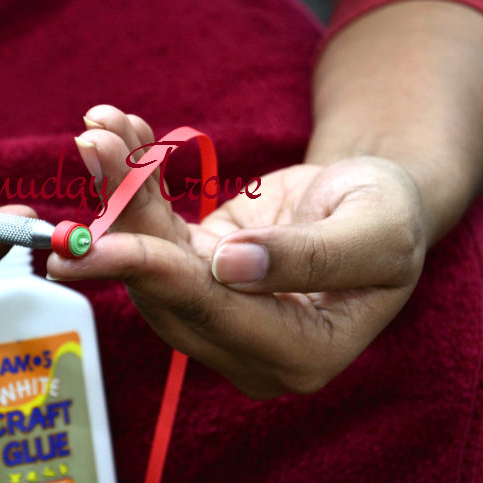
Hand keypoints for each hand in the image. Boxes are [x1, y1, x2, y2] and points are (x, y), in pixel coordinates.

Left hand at [48, 105, 427, 398]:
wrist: (374, 203)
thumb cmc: (390, 218)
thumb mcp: (378, 232)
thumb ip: (316, 257)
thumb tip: (230, 268)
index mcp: (301, 352)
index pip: (215, 315)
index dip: (156, 274)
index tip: (98, 244)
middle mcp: (246, 346)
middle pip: (165, 288)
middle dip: (124, 218)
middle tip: (92, 151)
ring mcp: (215, 312)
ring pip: (149, 258)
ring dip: (119, 191)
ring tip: (100, 130)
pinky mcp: (195, 275)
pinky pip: (154, 233)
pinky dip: (134, 184)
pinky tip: (118, 135)